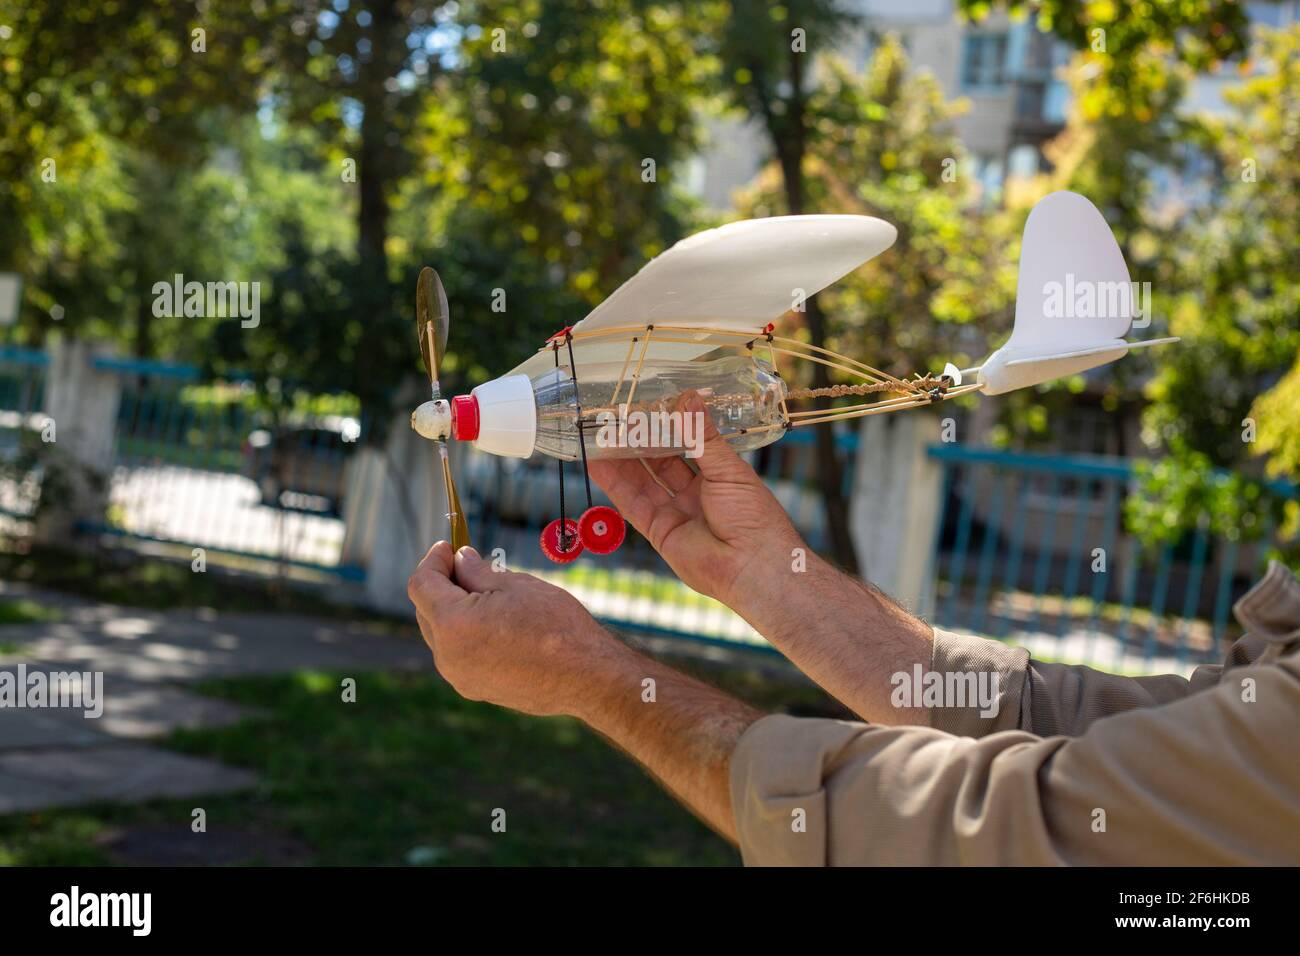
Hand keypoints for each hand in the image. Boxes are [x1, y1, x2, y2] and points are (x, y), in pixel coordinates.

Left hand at [407, 541, 620, 716]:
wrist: (587, 676)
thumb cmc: (556, 626)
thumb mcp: (515, 585)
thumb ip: (477, 571)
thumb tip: (459, 559)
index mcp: (454, 624)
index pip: (422, 584)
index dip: (433, 560)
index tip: (449, 547)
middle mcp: (448, 656)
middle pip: (426, 610)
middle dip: (441, 584)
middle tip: (467, 564)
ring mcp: (460, 678)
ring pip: (441, 635)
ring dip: (453, 610)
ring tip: (486, 594)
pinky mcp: (475, 690)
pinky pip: (458, 655)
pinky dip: (466, 633)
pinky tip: (495, 623)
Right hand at [588, 392, 803, 607]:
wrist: (751, 565)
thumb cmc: (752, 516)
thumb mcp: (728, 469)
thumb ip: (702, 435)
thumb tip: (688, 397)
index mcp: (718, 476)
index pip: (687, 445)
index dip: (667, 427)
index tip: (647, 405)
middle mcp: (695, 494)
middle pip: (660, 462)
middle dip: (639, 441)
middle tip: (617, 417)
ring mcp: (675, 513)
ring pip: (643, 481)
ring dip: (621, 459)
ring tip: (600, 434)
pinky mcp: (659, 532)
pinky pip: (633, 504)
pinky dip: (615, 484)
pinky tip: (599, 463)